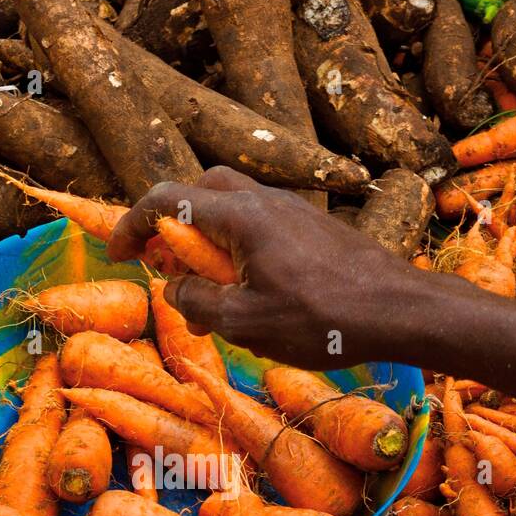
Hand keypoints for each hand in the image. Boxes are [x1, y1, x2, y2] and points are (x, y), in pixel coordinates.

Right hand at [107, 167, 418, 369]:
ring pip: (232, 210)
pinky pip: (261, 227)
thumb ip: (198, 303)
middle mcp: (263, 201)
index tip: (116, 253)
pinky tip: (250, 295)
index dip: (131, 224)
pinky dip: (239, 250)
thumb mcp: (244, 323)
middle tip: (162, 265)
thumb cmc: (322, 319)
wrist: (399, 310)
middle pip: (200, 191)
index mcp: (239, 216)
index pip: (165, 200)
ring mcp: (292, 211)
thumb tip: (175, 292)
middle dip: (171, 223)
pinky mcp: (314, 228)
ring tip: (206, 293)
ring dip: (207, 241)